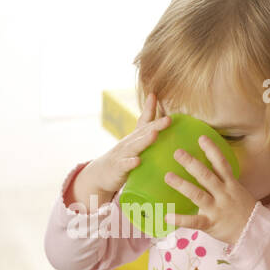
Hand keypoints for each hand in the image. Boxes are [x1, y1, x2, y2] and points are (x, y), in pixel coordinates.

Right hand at [68, 93, 171, 209]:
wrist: (100, 174)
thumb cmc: (123, 159)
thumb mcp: (135, 146)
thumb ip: (148, 137)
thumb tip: (165, 130)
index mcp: (135, 137)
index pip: (143, 121)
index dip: (149, 108)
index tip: (153, 95)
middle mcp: (129, 142)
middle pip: (144, 132)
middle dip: (156, 125)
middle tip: (169, 119)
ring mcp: (123, 154)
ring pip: (135, 146)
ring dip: (145, 140)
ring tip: (155, 134)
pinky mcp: (118, 167)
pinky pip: (125, 165)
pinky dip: (131, 162)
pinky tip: (138, 161)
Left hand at [162, 136, 257, 242]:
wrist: (255, 232)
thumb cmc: (243, 210)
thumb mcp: (237, 190)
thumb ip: (223, 179)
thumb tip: (209, 165)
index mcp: (231, 184)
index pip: (221, 164)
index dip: (212, 150)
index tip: (201, 138)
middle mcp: (223, 194)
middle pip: (206, 176)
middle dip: (191, 163)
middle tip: (177, 152)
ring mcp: (217, 209)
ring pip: (198, 195)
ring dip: (182, 185)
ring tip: (168, 176)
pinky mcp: (211, 224)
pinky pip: (194, 222)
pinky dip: (180, 219)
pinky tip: (166, 216)